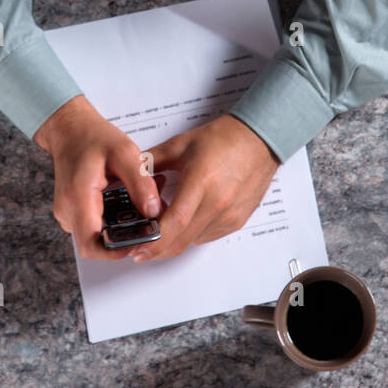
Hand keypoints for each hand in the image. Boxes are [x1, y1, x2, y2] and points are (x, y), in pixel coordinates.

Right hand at [33, 95, 164, 261]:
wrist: (69, 128)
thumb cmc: (92, 137)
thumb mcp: (125, 152)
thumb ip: (140, 182)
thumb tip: (153, 212)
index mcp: (78, 196)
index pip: (91, 245)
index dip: (116, 251)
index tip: (139, 241)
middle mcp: (68, 210)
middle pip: (96, 243)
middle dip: (124, 236)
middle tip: (147, 219)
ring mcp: (68, 213)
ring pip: (96, 235)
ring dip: (120, 226)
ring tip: (140, 203)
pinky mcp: (72, 211)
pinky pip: (94, 225)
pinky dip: (112, 219)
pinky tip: (127, 200)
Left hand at [131, 114, 279, 263]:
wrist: (259, 140)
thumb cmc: (223, 139)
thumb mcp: (179, 145)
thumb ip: (150, 162)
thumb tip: (128, 175)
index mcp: (201, 181)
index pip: (175, 223)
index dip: (153, 242)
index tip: (137, 249)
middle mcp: (218, 203)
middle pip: (182, 240)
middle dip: (157, 249)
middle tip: (140, 247)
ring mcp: (229, 215)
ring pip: (193, 241)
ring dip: (175, 239)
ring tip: (164, 222)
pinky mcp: (237, 221)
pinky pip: (206, 236)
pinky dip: (191, 233)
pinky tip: (186, 217)